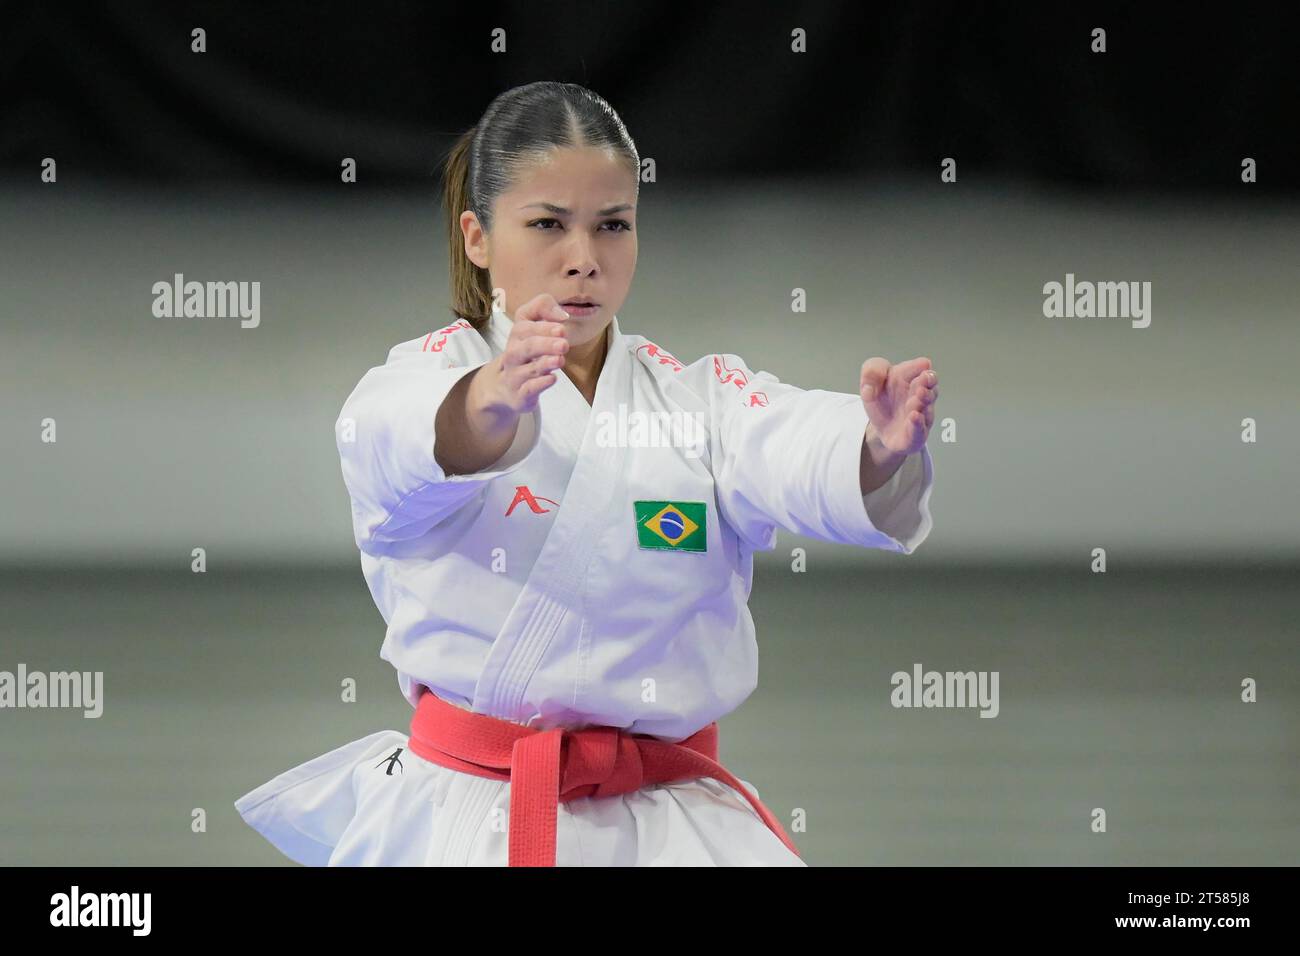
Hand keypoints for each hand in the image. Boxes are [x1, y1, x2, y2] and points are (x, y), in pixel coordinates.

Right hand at [470, 293, 570, 418]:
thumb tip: (562, 314)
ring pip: (528, 369)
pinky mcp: (521, 394)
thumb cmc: (526, 353)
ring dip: (545, 364)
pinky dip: (541, 384)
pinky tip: (552, 378)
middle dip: (545, 344)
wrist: (504, 387)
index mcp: (517, 336)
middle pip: (526, 347)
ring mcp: (516, 375)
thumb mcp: (530, 325)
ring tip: (560, 360)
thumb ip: (543, 309)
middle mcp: (514, 354)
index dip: (543, 327)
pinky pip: (529, 389)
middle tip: (564, 344)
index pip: (525, 327)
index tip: (562, 328)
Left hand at [860, 356, 937, 455]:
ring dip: (923, 400)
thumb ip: (871, 372)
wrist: (882, 431)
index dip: (919, 366)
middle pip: (929, 386)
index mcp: (910, 379)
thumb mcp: (870, 381)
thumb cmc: (882, 402)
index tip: (923, 365)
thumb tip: (872, 378)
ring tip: (916, 398)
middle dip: (928, 381)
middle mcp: (919, 395)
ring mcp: (921, 415)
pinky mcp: (916, 435)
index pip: (919, 368)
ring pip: (926, 406)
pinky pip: (919, 430)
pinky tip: (914, 416)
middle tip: (924, 379)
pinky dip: (917, 423)